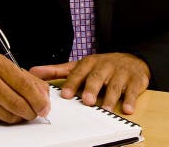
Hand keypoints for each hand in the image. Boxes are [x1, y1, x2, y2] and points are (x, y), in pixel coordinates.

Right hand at [0, 53, 50, 123]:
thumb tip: (44, 97)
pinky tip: (7, 111)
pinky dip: (8, 118)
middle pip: (18, 103)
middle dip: (32, 111)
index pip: (25, 85)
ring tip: (22, 111)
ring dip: (21, 117)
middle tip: (37, 112)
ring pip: (9, 115)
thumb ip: (28, 79)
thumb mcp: (5, 66)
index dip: (38, 99)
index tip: (45, 107)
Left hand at [29, 53, 149, 114]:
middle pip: (97, 77)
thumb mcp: (79, 66)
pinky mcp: (136, 80)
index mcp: (90, 63)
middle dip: (92, 88)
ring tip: (105, 108)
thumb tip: (33, 72)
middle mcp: (105, 66)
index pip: (79, 72)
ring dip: (110, 97)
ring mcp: (121, 73)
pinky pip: (133, 90)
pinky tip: (127, 108)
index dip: (73, 83)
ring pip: (115, 85)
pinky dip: (130, 99)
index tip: (66, 95)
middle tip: (87, 101)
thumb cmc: (101, 66)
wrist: (131, 60)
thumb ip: (57, 70)